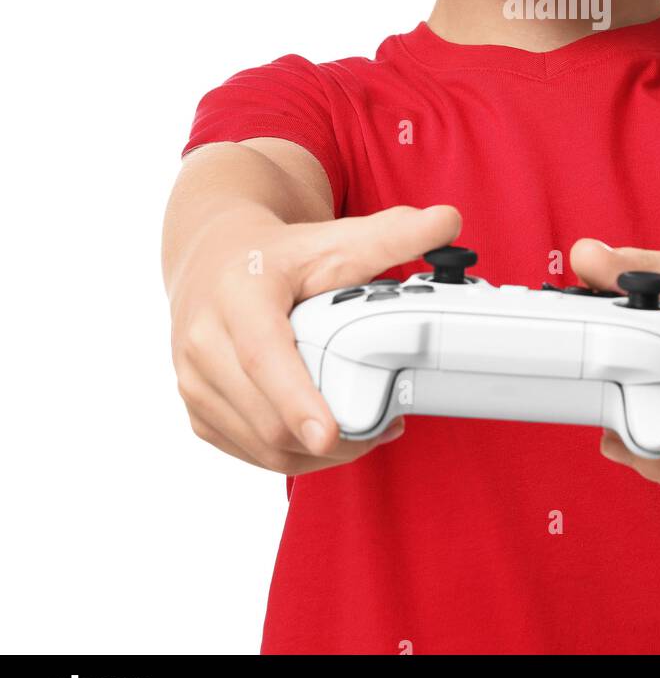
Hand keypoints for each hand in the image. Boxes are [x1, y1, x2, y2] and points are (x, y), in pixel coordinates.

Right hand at [168, 203, 461, 474]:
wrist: (212, 256)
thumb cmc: (277, 254)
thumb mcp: (333, 239)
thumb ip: (392, 235)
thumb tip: (448, 220)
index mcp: (237, 296)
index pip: (263, 356)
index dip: (296, 399)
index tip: (329, 434)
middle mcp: (202, 341)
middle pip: (266, 416)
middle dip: (332, 437)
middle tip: (387, 424)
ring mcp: (193, 381)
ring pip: (260, 445)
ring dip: (318, 455)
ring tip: (369, 432)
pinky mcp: (198, 409)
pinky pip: (249, 453)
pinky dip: (294, 456)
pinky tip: (330, 437)